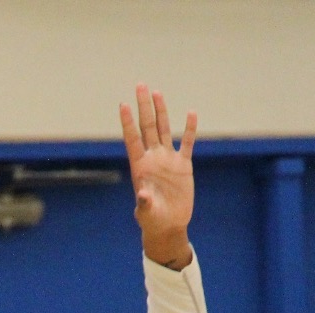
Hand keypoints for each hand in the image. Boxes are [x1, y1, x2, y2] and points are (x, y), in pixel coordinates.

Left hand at [119, 83, 196, 269]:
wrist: (169, 225)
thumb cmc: (153, 220)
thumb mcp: (147, 213)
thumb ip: (144, 203)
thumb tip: (143, 195)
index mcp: (140, 166)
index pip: (133, 138)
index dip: (128, 122)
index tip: (123, 104)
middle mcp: (153, 158)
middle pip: (147, 126)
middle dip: (144, 106)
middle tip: (140, 85)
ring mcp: (168, 159)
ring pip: (164, 129)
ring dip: (161, 111)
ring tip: (157, 92)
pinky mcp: (183, 165)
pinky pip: (187, 143)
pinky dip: (189, 129)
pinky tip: (191, 114)